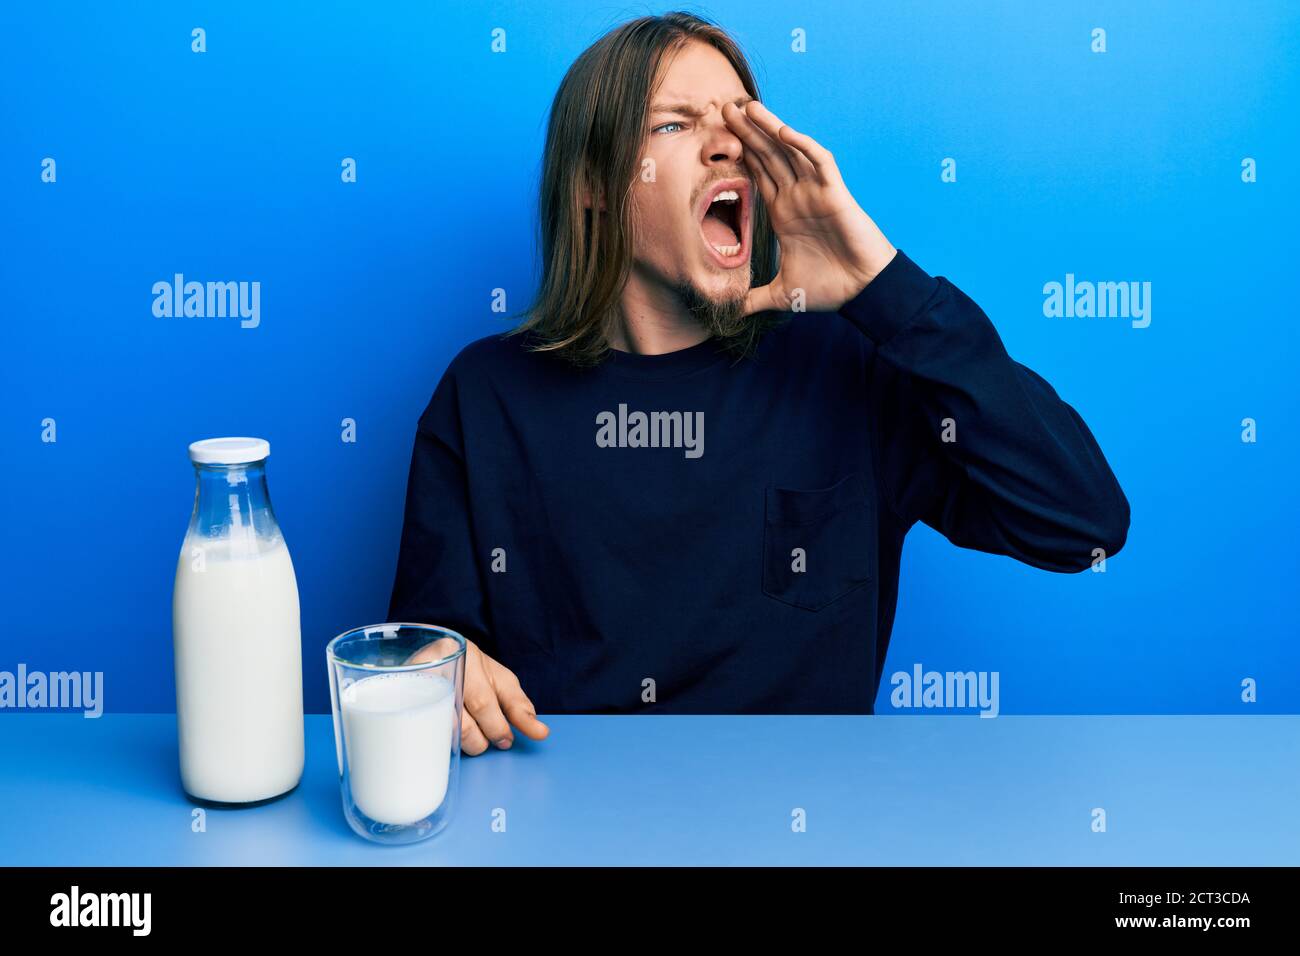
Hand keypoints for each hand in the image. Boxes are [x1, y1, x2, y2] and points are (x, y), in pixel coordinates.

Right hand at [406, 638, 549, 755]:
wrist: (431, 653)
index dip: (497, 727)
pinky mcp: (398, 698)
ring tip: (470, 739)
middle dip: (480, 739)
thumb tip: (540, 732)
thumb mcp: (499, 679)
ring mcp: (414, 683)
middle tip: (486, 741)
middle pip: (461, 721)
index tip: (507, 741)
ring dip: (460, 744)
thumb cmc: (470, 669)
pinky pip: (420, 730)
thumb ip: (518, 705)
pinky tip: (445, 739)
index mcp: (467, 656)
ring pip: (441, 730)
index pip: (482, 701)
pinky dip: (437, 741)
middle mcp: (437, 666)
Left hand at [722, 100, 897, 314]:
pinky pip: (819, 162)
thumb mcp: (782, 295)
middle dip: (747, 132)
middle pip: (767, 156)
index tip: (717, 136)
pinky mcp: (835, 194)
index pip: (757, 176)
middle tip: (723, 107)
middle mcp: (797, 197)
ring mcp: (815, 192)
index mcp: (783, 214)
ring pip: (789, 152)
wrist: (863, 292)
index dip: (740, 155)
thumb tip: (731, 311)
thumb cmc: (829, 288)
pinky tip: (784, 131)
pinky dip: (803, 146)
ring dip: (770, 129)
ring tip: (747, 107)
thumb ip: (755, 299)